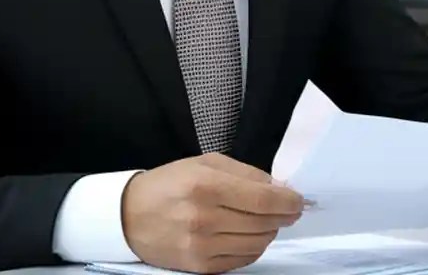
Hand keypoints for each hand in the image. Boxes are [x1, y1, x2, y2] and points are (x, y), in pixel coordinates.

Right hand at [120, 153, 305, 272]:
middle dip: (283, 216)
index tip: (298, 200)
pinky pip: (243, 260)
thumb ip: (244, 172)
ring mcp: (202, 246)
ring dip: (269, 231)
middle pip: (264, 222)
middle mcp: (204, 218)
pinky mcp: (200, 267)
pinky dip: (254, 247)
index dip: (288, 201)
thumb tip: (278, 187)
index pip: (263, 199)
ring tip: (267, 221)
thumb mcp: (204, 163)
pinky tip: (250, 235)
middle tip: (289, 209)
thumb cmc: (169, 184)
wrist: (128, 217)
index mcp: (205, 185)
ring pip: (257, 243)